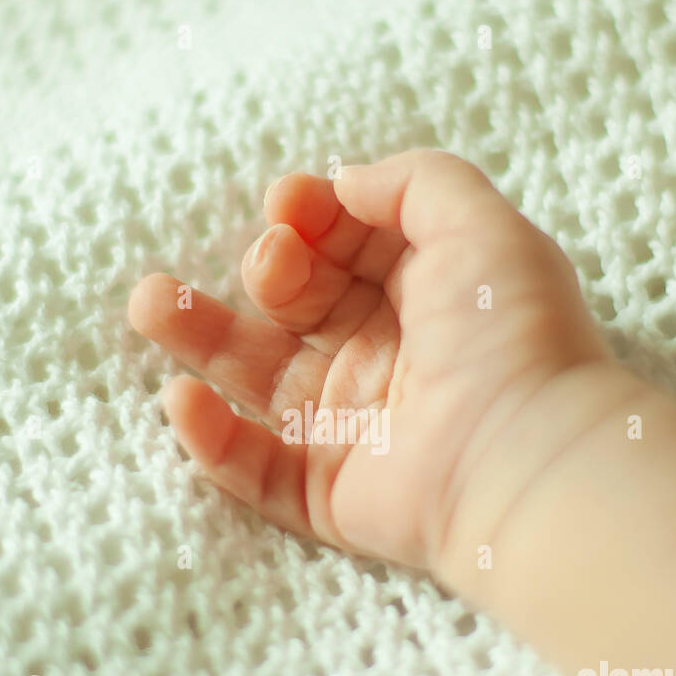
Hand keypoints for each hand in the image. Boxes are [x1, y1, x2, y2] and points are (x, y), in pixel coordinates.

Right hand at [127, 150, 612, 571]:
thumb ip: (413, 183)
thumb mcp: (479, 224)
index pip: (346, 249)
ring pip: (259, 380)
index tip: (288, 207)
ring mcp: (353, 428)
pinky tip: (182, 398)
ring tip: (150, 303)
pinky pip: (255, 468)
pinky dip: (212, 439)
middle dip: (264, 270)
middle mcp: (387, 359)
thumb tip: (343, 182)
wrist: (525, 460)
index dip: (311, 220)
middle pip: (297, 307)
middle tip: (269, 267)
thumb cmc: (509, 339)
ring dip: (201, 340)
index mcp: (425, 297)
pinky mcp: (329, 493)